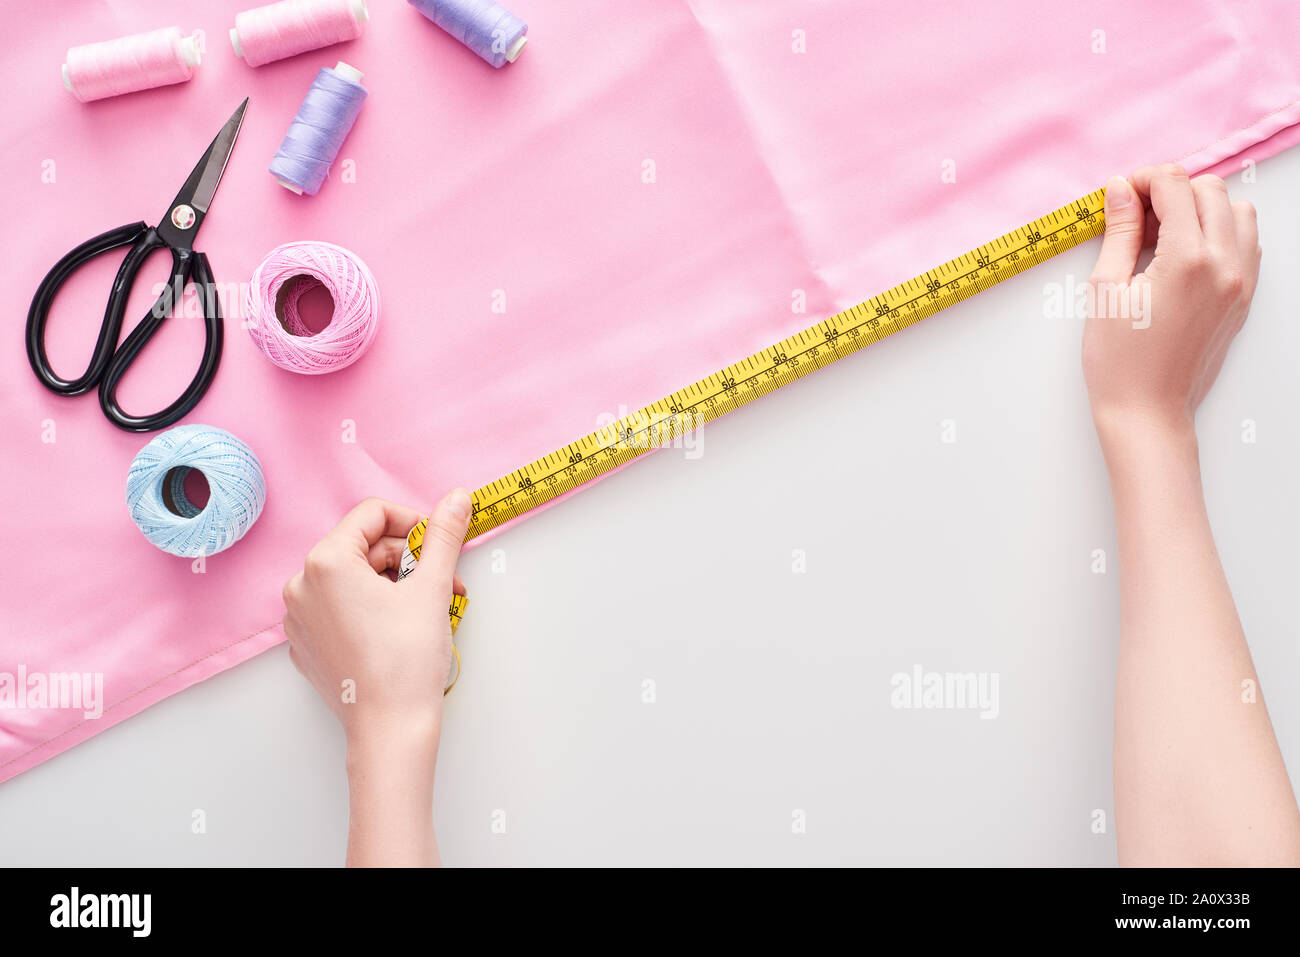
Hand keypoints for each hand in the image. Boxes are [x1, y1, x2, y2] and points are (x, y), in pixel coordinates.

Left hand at [282, 490, 470, 747]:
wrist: (390, 729)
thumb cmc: (406, 662)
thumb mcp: (433, 588)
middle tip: (443, 582)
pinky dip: (369, 609)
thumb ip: (444, 536)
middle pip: (361, 547)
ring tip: (425, 608)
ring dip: (391, 583)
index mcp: (325, 563)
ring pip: (351, 578)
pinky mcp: (305, 646)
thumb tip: (457, 499)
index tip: (438, 544)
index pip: (372, 515)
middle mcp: (301, 586)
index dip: (412, 523)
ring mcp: (299, 619)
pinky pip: (338, 609)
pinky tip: (397, 630)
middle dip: (406, 559)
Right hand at [1084, 164, 1260, 442]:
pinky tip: (1185, 253)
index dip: (1144, 180)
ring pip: (1238, 211)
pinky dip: (1221, 233)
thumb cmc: (1118, 360)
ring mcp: (1241, 282)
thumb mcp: (1105, 290)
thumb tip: (1120, 190)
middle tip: (1137, 214)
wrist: (1147, 411)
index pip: (1176, 187)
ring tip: (1165, 233)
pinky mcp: (1244, 298)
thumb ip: (1118, 233)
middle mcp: (1224, 266)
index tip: (1121, 193)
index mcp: (1187, 261)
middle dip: (1172, 190)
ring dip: (1203, 208)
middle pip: (1210, 190)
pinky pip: (1247, 243)